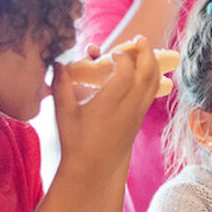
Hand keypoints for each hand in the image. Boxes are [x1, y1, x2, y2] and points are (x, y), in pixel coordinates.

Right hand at [50, 35, 159, 181]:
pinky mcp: (138, 121)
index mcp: (111, 102)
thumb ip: (61, 84)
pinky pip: (150, 94)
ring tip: (144, 52)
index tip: (111, 54)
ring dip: (152, 64)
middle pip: (148, 72)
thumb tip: (58, 62)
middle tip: (139, 39)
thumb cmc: (75, 141)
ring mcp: (137, 114)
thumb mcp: (63, 112)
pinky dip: (151, 79)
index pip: (126, 70)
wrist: (91, 171)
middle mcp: (129, 107)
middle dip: (146, 52)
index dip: (121, 57)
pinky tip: (143, 74)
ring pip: (154, 83)